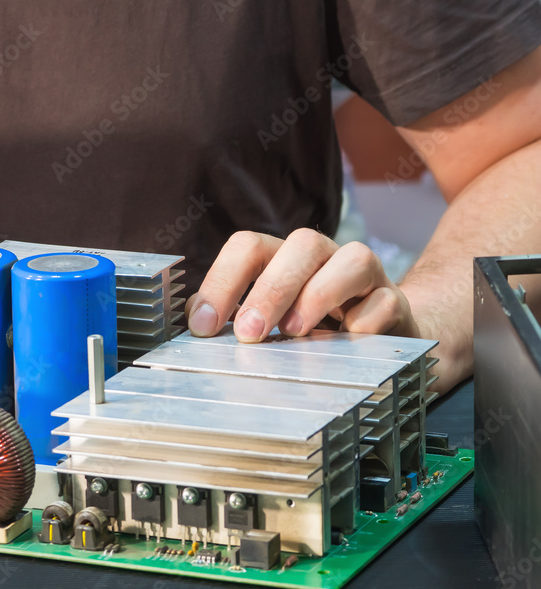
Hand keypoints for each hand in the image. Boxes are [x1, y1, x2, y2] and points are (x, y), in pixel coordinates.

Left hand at [186, 229, 420, 340]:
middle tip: (248, 333)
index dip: (222, 281)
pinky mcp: (396, 304)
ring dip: (320, 294)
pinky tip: (346, 344)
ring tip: (295, 333)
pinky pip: (387, 302)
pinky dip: (366, 323)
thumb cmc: (308, 328)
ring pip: (353, 259)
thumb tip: (193, 318)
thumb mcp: (265, 321)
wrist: (376, 341)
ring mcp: (366, 277)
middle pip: (301, 244)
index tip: (202, 326)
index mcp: (283, 257)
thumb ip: (230, 315)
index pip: (249, 247)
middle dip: (270, 289)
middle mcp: (325, 257)